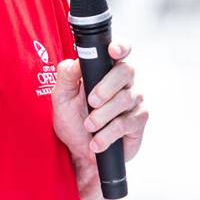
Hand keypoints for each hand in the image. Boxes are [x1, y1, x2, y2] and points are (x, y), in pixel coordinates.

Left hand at [50, 40, 148, 171]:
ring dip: (102, 115)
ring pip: (125, 99)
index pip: (121, 51)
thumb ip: (65, 77)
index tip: (112, 51)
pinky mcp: (138, 121)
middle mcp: (124, 82)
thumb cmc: (72, 120)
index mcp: (106, 70)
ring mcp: (134, 101)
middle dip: (106, 87)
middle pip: (126, 71)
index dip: (121, 47)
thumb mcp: (61, 97)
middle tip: (91, 101)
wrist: (78, 152)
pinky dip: (107, 134)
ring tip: (88, 126)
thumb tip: (74, 62)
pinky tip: (96, 142)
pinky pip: (125, 123)